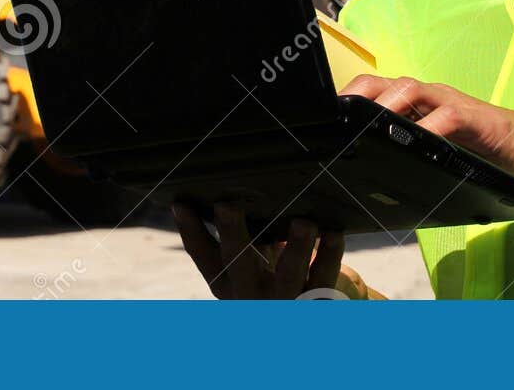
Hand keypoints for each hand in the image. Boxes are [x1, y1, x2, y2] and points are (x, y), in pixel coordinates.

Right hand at [173, 202, 344, 298]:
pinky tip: (333, 232)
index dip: (190, 230)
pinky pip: (324, 278)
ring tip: (304, 223)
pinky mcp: (315, 304)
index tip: (180, 203)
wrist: (296, 324)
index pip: (203, 256)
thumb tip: (240, 188)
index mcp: (228, 284)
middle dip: (233, 233)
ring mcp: (283, 302)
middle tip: (227, 205)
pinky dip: (330, 255)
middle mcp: (251, 295)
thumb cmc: (272, 285)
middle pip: (238, 263)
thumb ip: (248, 236)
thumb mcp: (254, 267)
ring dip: (296, 247)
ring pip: (288, 275)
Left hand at [340, 75, 513, 194]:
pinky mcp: (474, 118)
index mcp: (412, 105)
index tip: (320, 119)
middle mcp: (427, 97)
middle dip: (356, 96)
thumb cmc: (479, 152)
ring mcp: (449, 103)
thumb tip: (365, 170)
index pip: (371, 92)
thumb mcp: (434, 152)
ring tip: (364, 125)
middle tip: (333, 119)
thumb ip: (405, 151)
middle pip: (382, 84)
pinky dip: (428, 129)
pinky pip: (446, 117)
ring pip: (408, 90)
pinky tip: (416, 143)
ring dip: (384, 106)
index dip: (345, 100)